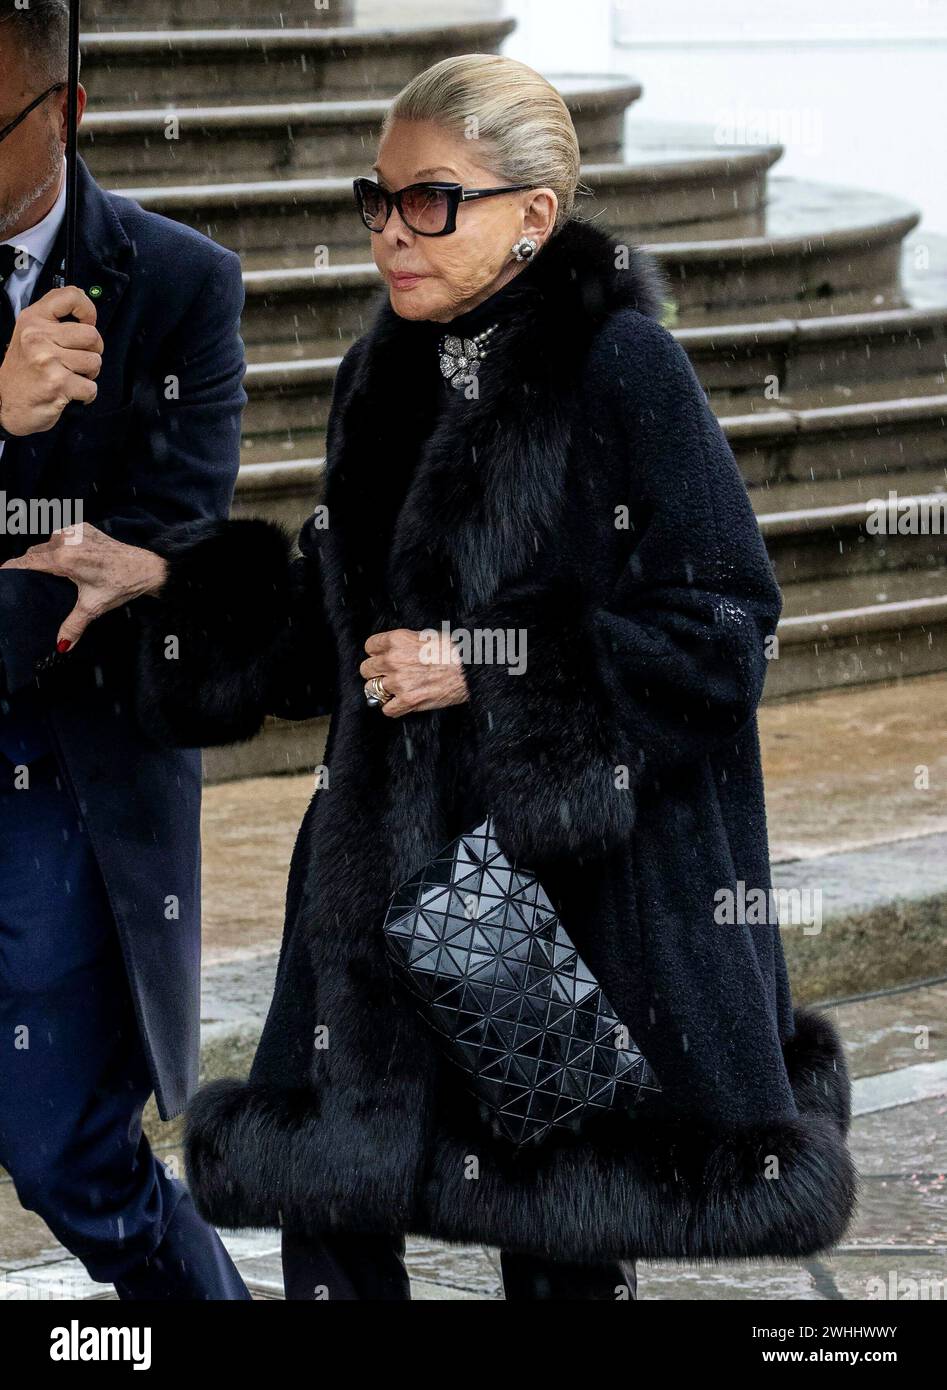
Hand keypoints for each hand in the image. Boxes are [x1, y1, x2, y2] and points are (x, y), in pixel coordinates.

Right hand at [0, 286, 103, 435]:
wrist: (6, 403)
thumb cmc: (23, 371)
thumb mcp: (30, 334)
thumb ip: (54, 318)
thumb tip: (84, 302)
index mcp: (33, 320)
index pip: (70, 296)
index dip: (88, 309)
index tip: (86, 322)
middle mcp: (38, 337)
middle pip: (91, 335)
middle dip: (93, 350)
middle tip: (79, 359)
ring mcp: (47, 360)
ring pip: (94, 361)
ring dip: (89, 374)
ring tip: (71, 376)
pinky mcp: (57, 383)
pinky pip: (91, 387)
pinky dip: (87, 394)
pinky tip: (70, 392)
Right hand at [0, 523, 167, 650]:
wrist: (145, 567)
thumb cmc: (120, 585)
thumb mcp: (93, 607)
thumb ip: (73, 626)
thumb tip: (60, 647)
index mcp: (64, 558)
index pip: (27, 562)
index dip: (12, 568)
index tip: (1, 574)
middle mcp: (65, 539)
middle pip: (34, 552)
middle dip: (30, 565)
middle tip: (29, 581)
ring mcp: (74, 530)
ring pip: (47, 543)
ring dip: (45, 555)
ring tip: (50, 573)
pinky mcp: (83, 527)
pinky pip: (61, 536)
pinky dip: (59, 546)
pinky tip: (67, 560)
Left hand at [359, 627, 468, 717]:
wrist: (469, 670)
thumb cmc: (452, 652)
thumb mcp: (425, 636)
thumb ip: (404, 643)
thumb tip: (393, 650)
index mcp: (397, 640)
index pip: (370, 646)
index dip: (376, 653)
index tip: (382, 658)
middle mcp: (393, 660)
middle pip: (366, 669)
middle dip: (376, 672)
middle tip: (388, 675)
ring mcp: (399, 681)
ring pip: (372, 689)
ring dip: (382, 691)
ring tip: (394, 690)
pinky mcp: (407, 700)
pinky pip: (386, 709)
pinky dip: (393, 708)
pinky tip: (401, 703)